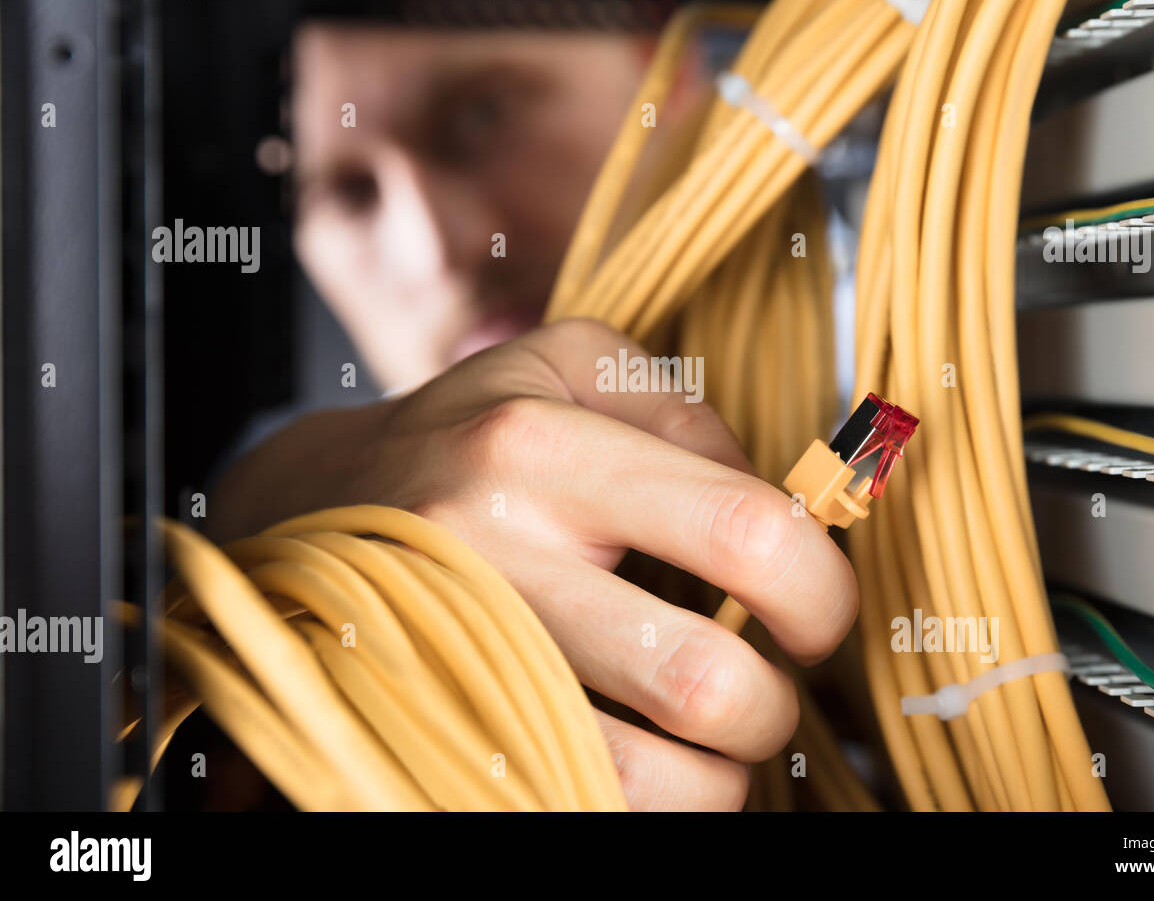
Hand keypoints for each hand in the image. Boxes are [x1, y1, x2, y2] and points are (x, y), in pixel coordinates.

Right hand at [212, 318, 858, 809]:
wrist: (318, 505)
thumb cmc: (474, 435)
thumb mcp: (572, 365)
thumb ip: (691, 413)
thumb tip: (782, 506)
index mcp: (540, 446)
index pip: (744, 531)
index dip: (820, 592)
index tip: (817, 618)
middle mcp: (489, 553)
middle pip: (700, 681)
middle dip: (769, 709)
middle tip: (761, 692)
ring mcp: (453, 658)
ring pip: (639, 780)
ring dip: (712, 779)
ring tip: (705, 740)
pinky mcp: (433, 730)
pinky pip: (572, 803)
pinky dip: (640, 803)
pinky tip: (643, 759)